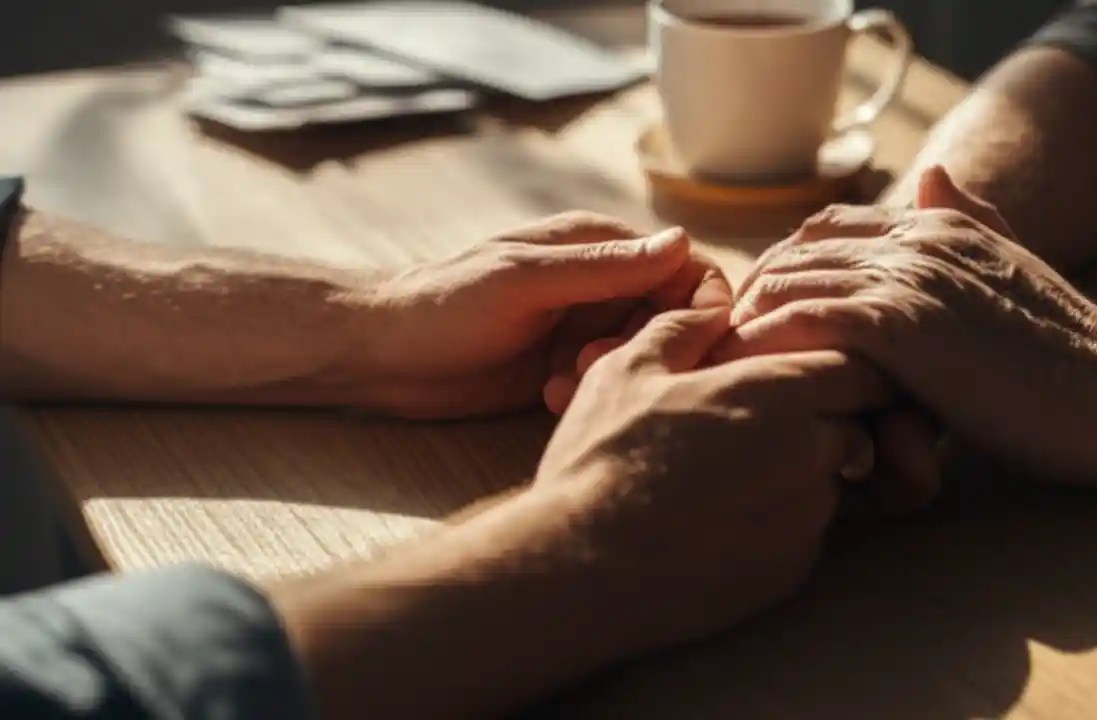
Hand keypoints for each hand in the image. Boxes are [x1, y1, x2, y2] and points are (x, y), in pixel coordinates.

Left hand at [347, 212, 728, 417]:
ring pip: (644, 351)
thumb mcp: (526, 282)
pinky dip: (593, 391)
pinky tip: (551, 399)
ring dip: (618, 371)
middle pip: (672, 314)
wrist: (385, 356)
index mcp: (598, 244)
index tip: (670, 341)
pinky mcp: (567, 366)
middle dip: (650, 346)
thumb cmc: (446, 305)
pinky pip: (611, 378)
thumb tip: (681, 242)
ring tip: (563, 385)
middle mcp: (601, 282)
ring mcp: (585, 325)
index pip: (684, 265)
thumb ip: (603, 266)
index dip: (695, 305)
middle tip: (596, 365)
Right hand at [533, 308, 891, 651]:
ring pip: (830, 480)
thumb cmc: (601, 461)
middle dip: (821, 417)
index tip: (801, 365)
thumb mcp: (627, 370)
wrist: (579, 572)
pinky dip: (779, 518)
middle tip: (756, 419)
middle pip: (853, 425)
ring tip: (729, 474)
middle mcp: (811, 457)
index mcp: (778, 394)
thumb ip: (685, 328)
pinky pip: (805, 531)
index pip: (860, 368)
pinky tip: (720, 518)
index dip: (836, 362)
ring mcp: (806, 520)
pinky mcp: (791, 572)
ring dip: (800, 470)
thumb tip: (713, 304)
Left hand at [720, 166, 1096, 487]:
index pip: (821, 230)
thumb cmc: (1063, 351)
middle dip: (748, 296)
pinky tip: (752, 377)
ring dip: (747, 322)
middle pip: (791, 251)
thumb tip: (933, 175)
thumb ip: (972, 220)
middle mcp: (914, 237)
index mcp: (935, 224)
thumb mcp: (1013, 268)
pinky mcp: (902, 324)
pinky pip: (805, 318)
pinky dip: (769, 341)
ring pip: (788, 280)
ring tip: (722, 367)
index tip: (752, 320)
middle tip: (720, 348)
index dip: (778, 272)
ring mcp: (906, 276)